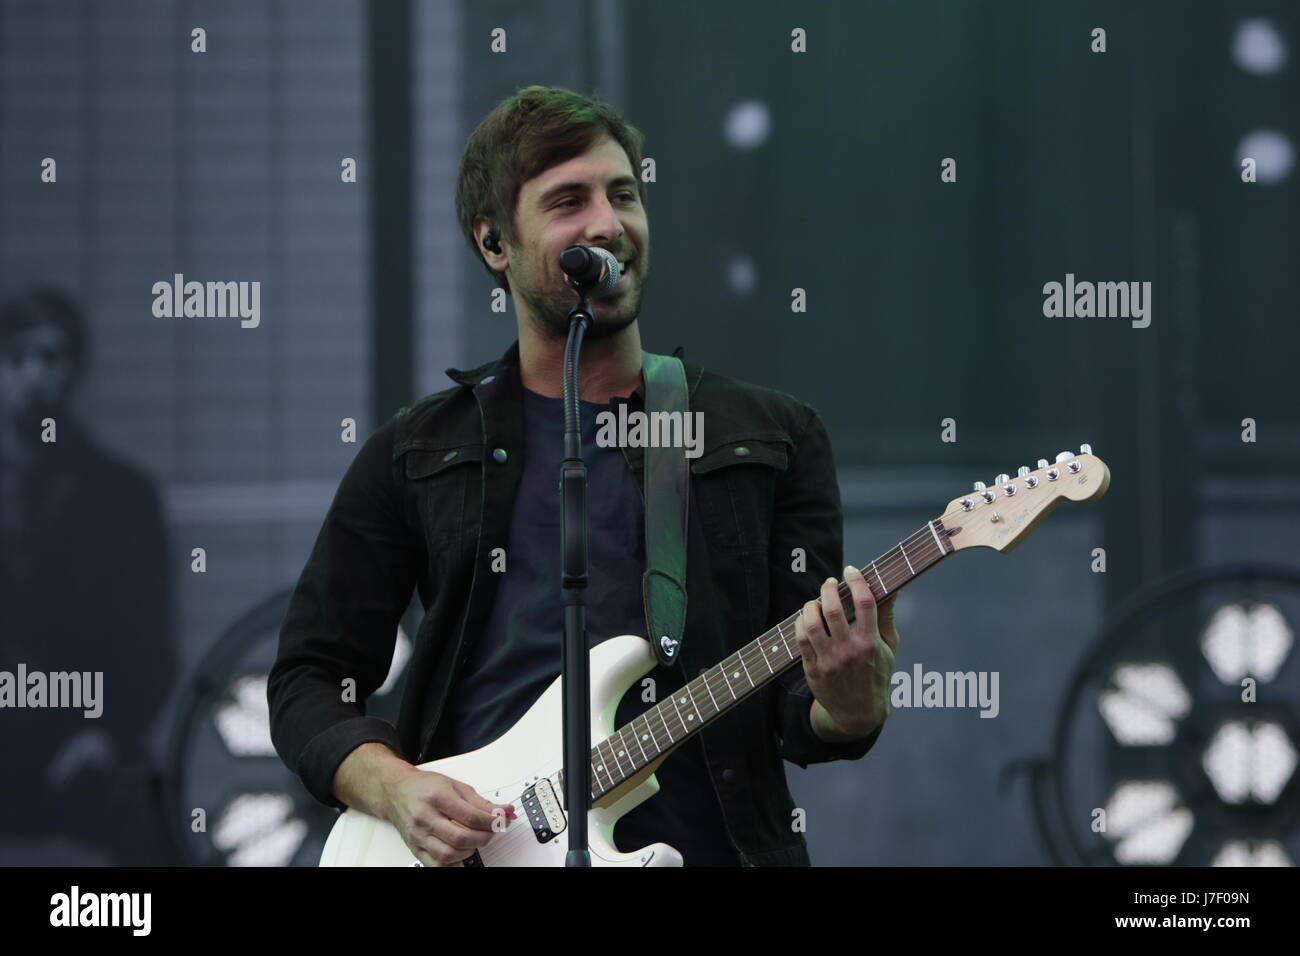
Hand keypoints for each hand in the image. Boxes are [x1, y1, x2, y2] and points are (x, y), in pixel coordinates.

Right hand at [382, 768, 515, 865]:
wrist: (396, 791)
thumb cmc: (424, 786)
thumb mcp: (455, 785)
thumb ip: (480, 801)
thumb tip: (503, 811)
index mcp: (438, 797)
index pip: (471, 816)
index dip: (492, 821)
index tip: (502, 820)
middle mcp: (425, 817)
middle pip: (461, 837)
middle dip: (484, 837)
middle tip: (491, 831)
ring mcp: (418, 835)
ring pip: (449, 854)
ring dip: (469, 850)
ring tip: (475, 840)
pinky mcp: (415, 848)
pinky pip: (436, 865)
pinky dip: (453, 863)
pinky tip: (460, 853)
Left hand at [794, 565, 898, 737]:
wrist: (859, 713)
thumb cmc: (877, 675)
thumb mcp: (889, 648)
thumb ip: (887, 616)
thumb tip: (893, 588)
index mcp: (871, 643)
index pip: (865, 603)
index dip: (856, 581)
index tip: (850, 571)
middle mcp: (849, 651)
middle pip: (833, 609)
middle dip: (828, 589)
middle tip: (829, 583)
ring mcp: (829, 660)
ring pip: (812, 623)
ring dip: (811, 605)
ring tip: (815, 601)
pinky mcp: (813, 668)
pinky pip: (801, 639)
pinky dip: (800, 623)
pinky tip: (806, 617)